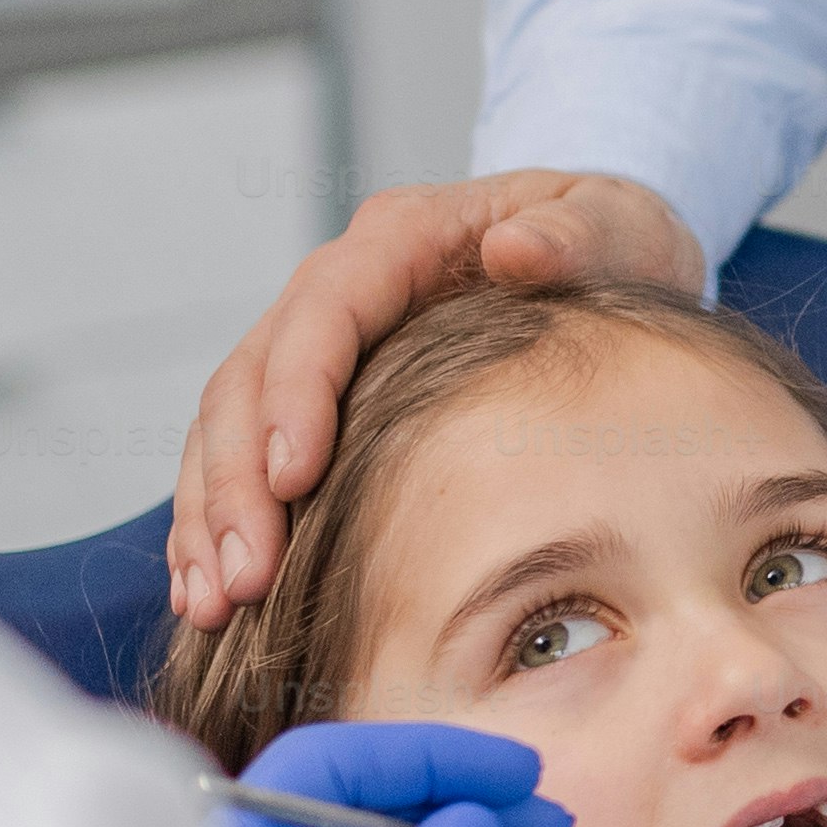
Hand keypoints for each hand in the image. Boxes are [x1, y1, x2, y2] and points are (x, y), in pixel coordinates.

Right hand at [172, 168, 699, 627]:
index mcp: (401, 238)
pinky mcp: (318, 399)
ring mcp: (320, 346)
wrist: (610, 256)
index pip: (324, 309)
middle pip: (250, 379)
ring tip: (213, 604)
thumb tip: (516, 248)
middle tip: (244, 577)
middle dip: (236, 482)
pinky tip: (211, 594)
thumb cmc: (611, 238)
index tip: (293, 477)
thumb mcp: (616, 222)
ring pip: (229, 427)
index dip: (296, 391)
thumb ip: (576, 231)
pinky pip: (245, 459)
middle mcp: (341, 288)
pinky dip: (217, 524)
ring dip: (210, 516)